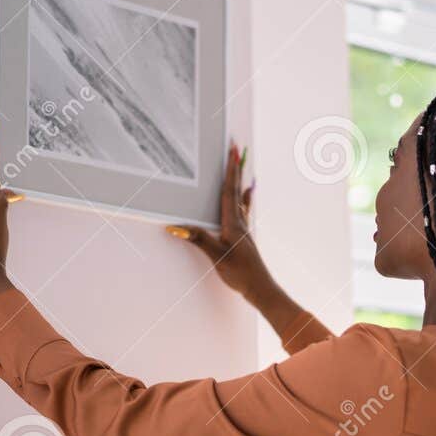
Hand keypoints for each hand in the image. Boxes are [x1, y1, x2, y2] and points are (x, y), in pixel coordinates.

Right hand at [167, 142, 272, 298]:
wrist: (260, 288)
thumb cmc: (240, 273)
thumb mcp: (216, 255)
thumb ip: (197, 239)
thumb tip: (175, 227)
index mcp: (232, 222)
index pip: (229, 190)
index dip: (230, 170)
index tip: (232, 150)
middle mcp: (239, 221)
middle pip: (236, 188)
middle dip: (235, 167)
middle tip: (236, 147)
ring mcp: (243, 228)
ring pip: (240, 197)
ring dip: (238, 179)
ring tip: (242, 163)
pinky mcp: (243, 237)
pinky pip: (243, 209)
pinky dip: (244, 197)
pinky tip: (249, 193)